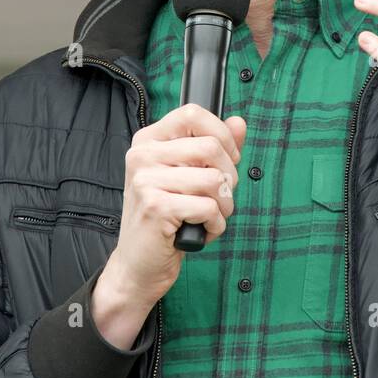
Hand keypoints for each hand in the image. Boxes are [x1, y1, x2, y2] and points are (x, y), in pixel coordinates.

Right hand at [104, 103, 245, 307]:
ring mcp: (145, 180)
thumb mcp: (190, 177)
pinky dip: (215, 225)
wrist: (138, 264)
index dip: (221, 136)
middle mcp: (142, 155)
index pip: (193, 113)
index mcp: (149, 141)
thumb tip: (239, 123)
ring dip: (224, 206)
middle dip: (228, 178)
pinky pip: (208, 208)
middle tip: (218, 197)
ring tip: (208, 217)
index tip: (226, 160)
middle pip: (210, 147)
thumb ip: (216, 147)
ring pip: (214, 180)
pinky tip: (200, 231)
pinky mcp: (155, 207)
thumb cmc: (166, 219)